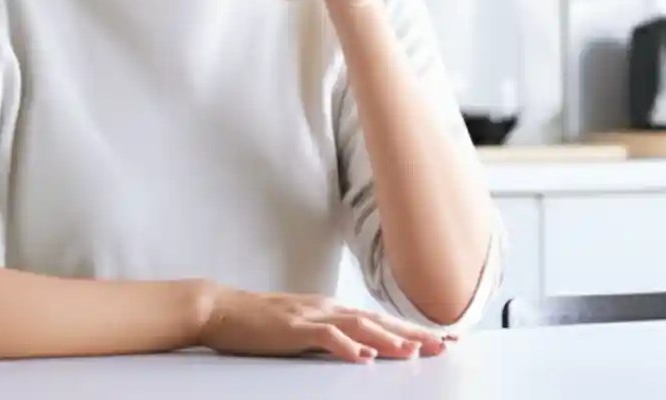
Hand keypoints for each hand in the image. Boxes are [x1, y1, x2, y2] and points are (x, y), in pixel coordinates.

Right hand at [197, 285, 450, 363]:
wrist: (222, 309)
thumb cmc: (259, 323)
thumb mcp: (302, 329)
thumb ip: (329, 335)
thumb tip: (360, 348)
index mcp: (331, 310)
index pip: (379, 319)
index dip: (410, 329)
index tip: (440, 339)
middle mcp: (327, 308)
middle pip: (378, 320)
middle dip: (412, 333)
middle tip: (443, 345)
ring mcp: (310, 316)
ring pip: (358, 326)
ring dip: (387, 340)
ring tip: (413, 353)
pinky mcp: (292, 328)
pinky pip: (324, 337)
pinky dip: (345, 346)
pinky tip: (362, 357)